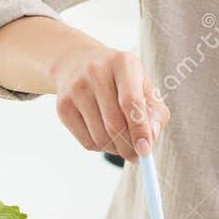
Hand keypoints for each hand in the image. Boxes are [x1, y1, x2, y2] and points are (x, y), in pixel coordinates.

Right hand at [50, 43, 168, 162]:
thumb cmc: (119, 79)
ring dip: (116, 149)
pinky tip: (104, 136)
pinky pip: (86, 142)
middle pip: (114, 124)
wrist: (76, 63)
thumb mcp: (142, 85)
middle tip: (137, 156)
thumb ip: (155, 112)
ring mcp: (76, 88)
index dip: (140, 130)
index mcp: (122, 63)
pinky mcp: (62, 106)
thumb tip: (152, 137)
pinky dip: (100, 148)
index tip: (146, 151)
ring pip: (100, 137)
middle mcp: (96, 72)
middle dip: (129, 147)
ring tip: (122, 143)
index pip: (130, 102)